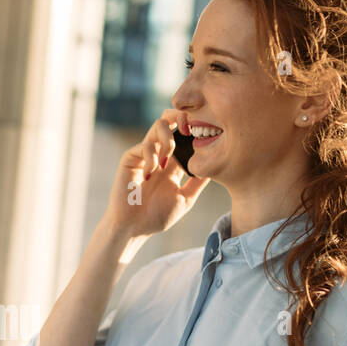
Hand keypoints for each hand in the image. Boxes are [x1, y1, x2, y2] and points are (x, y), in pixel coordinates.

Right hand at [102, 107, 207, 239]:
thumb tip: (216, 166)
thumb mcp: (185, 199)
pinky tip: (150, 175)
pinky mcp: (130, 158)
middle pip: (171, 119)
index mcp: (174, 162)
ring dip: (168, 139)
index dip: (195, 128)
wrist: (134, 228)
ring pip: (158, 125)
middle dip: (182, 118)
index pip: (185, 134)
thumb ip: (198, 182)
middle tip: (188, 130)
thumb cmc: (157, 216)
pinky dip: (151, 157)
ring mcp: (145, 154)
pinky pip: (144, 145)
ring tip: (167, 161)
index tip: (203, 135)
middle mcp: (159, 153)